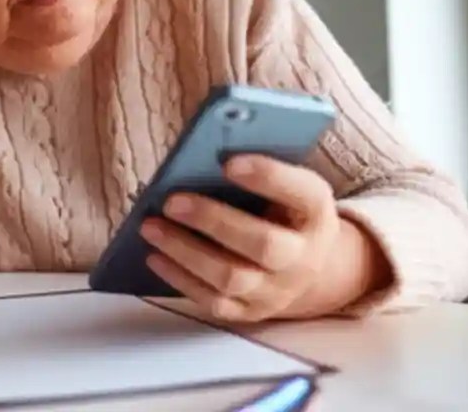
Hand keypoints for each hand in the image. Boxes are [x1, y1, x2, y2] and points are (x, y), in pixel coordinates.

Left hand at [139, 155, 388, 322]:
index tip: (228, 161)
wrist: (304, 268)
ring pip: (232, 278)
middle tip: (170, 200)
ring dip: (185, 250)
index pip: (305, 194)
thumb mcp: (285, 187)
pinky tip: (155, 255)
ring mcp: (277, 292)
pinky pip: (213, 302)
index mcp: (317, 215)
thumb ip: (259, 171)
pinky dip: (179, 278)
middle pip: (264, 245)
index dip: (269, 177)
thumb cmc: (283, 212)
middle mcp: (304, 259)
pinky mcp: (250, 313)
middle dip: (213, 220)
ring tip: (150, 226)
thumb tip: (204, 154)